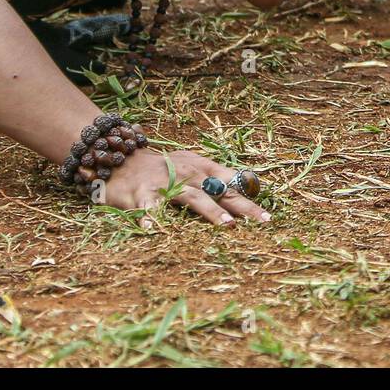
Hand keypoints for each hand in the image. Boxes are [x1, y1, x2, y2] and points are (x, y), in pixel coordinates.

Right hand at [102, 146, 270, 227]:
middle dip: (242, 207)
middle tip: (262, 221)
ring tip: (227, 225)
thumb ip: (217, 178)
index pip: (232, 184)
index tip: (268, 217)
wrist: (122, 160)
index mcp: (203, 168)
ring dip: (211, 210)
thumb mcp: (193, 166)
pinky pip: (150, 208)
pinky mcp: (142, 194)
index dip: (250, 199)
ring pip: (192, 197)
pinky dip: (154, 218)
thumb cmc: (164, 168)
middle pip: (219, 192)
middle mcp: (188, 174)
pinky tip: (158, 230)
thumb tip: (250, 188)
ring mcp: (166, 183)